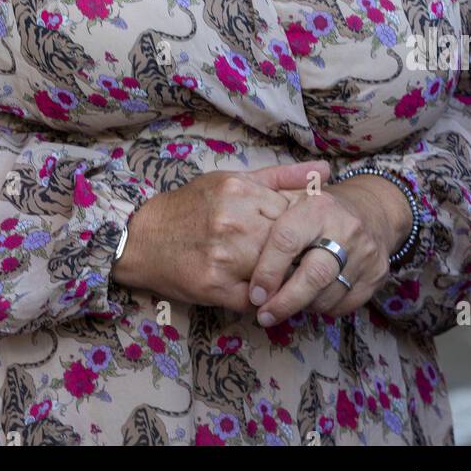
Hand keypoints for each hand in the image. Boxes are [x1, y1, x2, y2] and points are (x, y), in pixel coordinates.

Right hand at [112, 159, 331, 309]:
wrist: (142, 238)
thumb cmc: (190, 207)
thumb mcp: (231, 180)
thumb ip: (281, 177)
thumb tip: (328, 170)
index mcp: (241, 192)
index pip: (296, 213)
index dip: (305, 228)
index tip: (308, 236)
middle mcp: (235, 222)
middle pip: (289, 245)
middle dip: (299, 256)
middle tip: (304, 262)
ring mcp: (225, 257)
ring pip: (277, 274)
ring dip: (284, 280)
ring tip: (284, 278)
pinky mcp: (215, 288)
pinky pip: (257, 300)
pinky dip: (265, 300)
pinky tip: (262, 293)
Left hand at [247, 176, 411, 326]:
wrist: (371, 213)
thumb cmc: (318, 209)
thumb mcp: (292, 196)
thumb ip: (263, 210)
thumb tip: (231, 232)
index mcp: (318, 206)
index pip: (286, 241)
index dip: (267, 271)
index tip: (254, 293)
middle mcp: (346, 229)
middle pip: (313, 275)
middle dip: (284, 301)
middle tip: (264, 314)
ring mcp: (365, 254)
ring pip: (327, 295)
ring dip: (301, 306)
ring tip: (285, 304)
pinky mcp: (376, 276)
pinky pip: (343, 305)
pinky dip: (322, 308)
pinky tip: (310, 300)